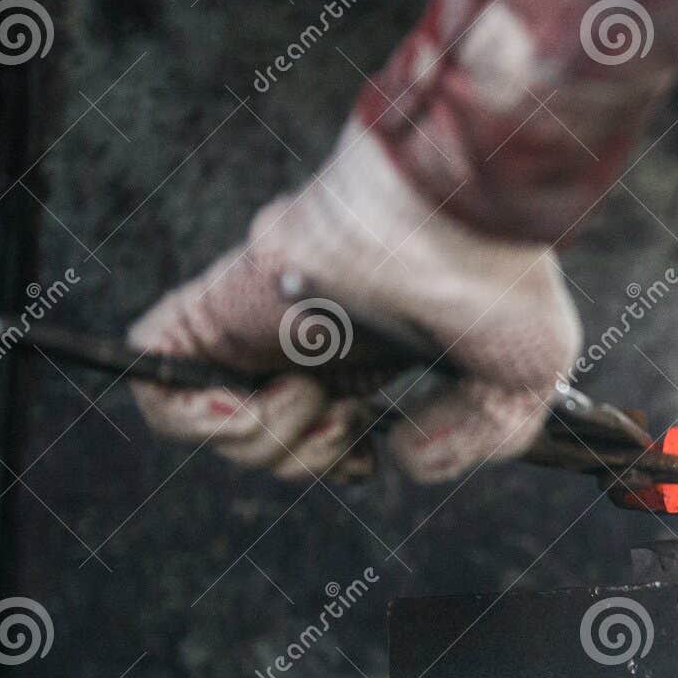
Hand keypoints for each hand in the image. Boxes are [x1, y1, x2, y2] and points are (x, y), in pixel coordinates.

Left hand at [128, 123, 579, 481]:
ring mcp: (262, 319)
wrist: (456, 215)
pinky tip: (243, 407)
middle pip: (264, 433)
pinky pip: (157, 368)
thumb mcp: (521, 388)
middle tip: (349, 423)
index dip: (336, 463)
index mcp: (374, 351)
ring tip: (317, 401)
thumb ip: (469, 442)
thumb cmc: (501, 280)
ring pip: (211, 415)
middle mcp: (311, 336)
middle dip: (305, 461)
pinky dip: (185, 414)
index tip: (374, 453)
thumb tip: (395, 455)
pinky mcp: (219, 300)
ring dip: (264, 444)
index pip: (320, 425)